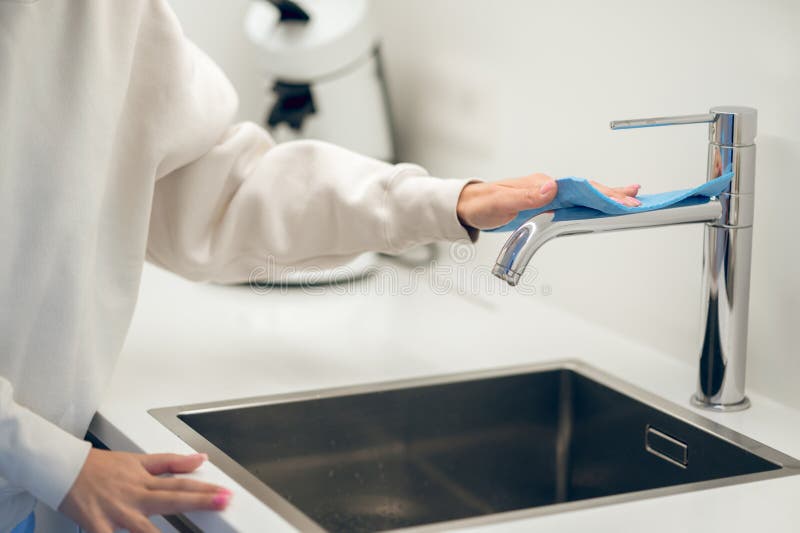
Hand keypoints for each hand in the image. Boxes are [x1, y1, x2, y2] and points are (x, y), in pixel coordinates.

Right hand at [60, 449, 230, 532]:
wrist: (63, 468)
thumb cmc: (99, 467)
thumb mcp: (138, 460)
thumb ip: (171, 462)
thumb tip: (200, 459)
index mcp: (145, 481)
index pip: (182, 484)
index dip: (205, 488)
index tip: (226, 493)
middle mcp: (135, 496)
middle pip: (172, 499)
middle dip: (200, 501)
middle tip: (222, 501)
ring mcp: (117, 512)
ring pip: (144, 528)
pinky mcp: (98, 525)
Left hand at [456, 173, 640, 229]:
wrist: (467, 206)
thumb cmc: (482, 204)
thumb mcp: (499, 203)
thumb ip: (523, 197)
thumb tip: (551, 188)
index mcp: (541, 185)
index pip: (579, 188)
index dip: (601, 195)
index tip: (621, 201)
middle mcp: (547, 187)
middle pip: (586, 190)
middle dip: (613, 195)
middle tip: (637, 202)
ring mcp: (547, 194)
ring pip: (583, 195)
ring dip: (607, 197)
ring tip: (632, 200)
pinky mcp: (545, 204)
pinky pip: (574, 202)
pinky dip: (593, 203)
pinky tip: (604, 205)